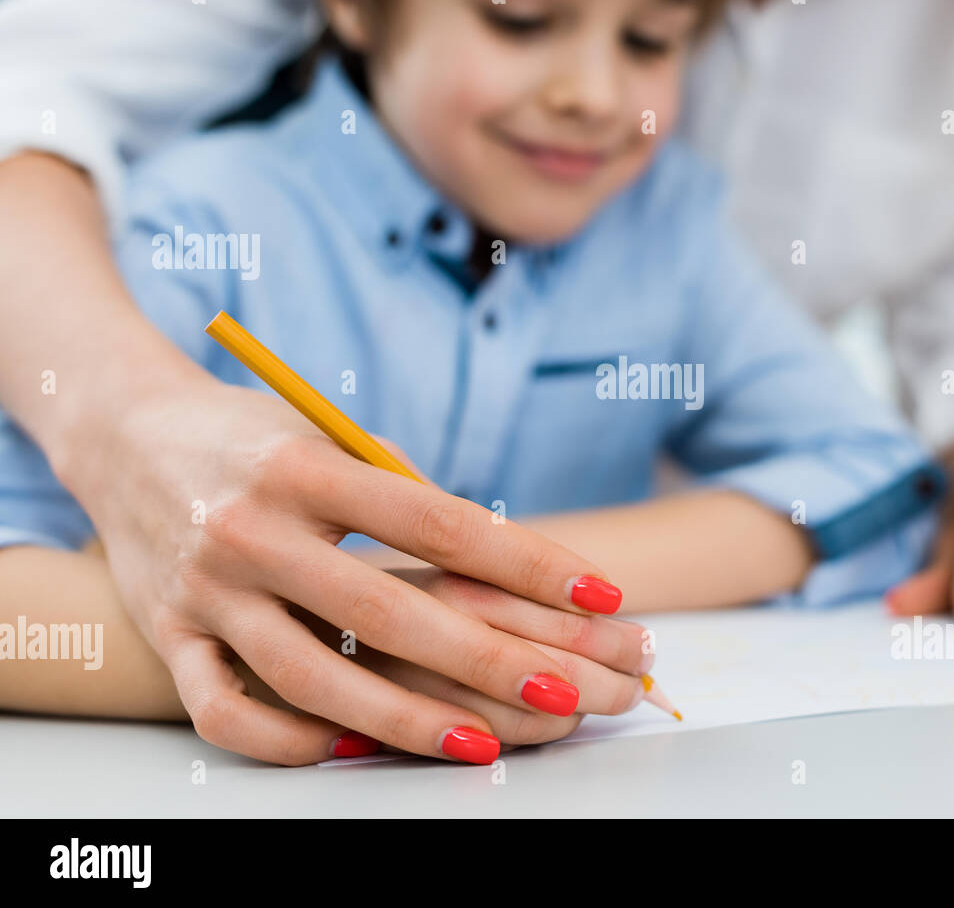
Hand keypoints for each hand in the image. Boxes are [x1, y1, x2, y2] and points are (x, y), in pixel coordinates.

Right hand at [58, 376, 627, 763]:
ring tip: (479, 746)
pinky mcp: (167, 633)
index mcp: (304, 469)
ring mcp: (205, 590)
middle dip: (487, 657)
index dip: (525, 560)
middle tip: (567, 690)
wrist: (124, 434)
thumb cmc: (252, 436)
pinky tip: (345, 749)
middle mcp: (251, 531)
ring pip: (310, 676)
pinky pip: (222, 709)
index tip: (599, 590)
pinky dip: (284, 739)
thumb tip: (492, 551)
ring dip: (402, 719)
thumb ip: (398, 489)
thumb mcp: (324, 435)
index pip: (436, 520)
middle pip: (386, 608)